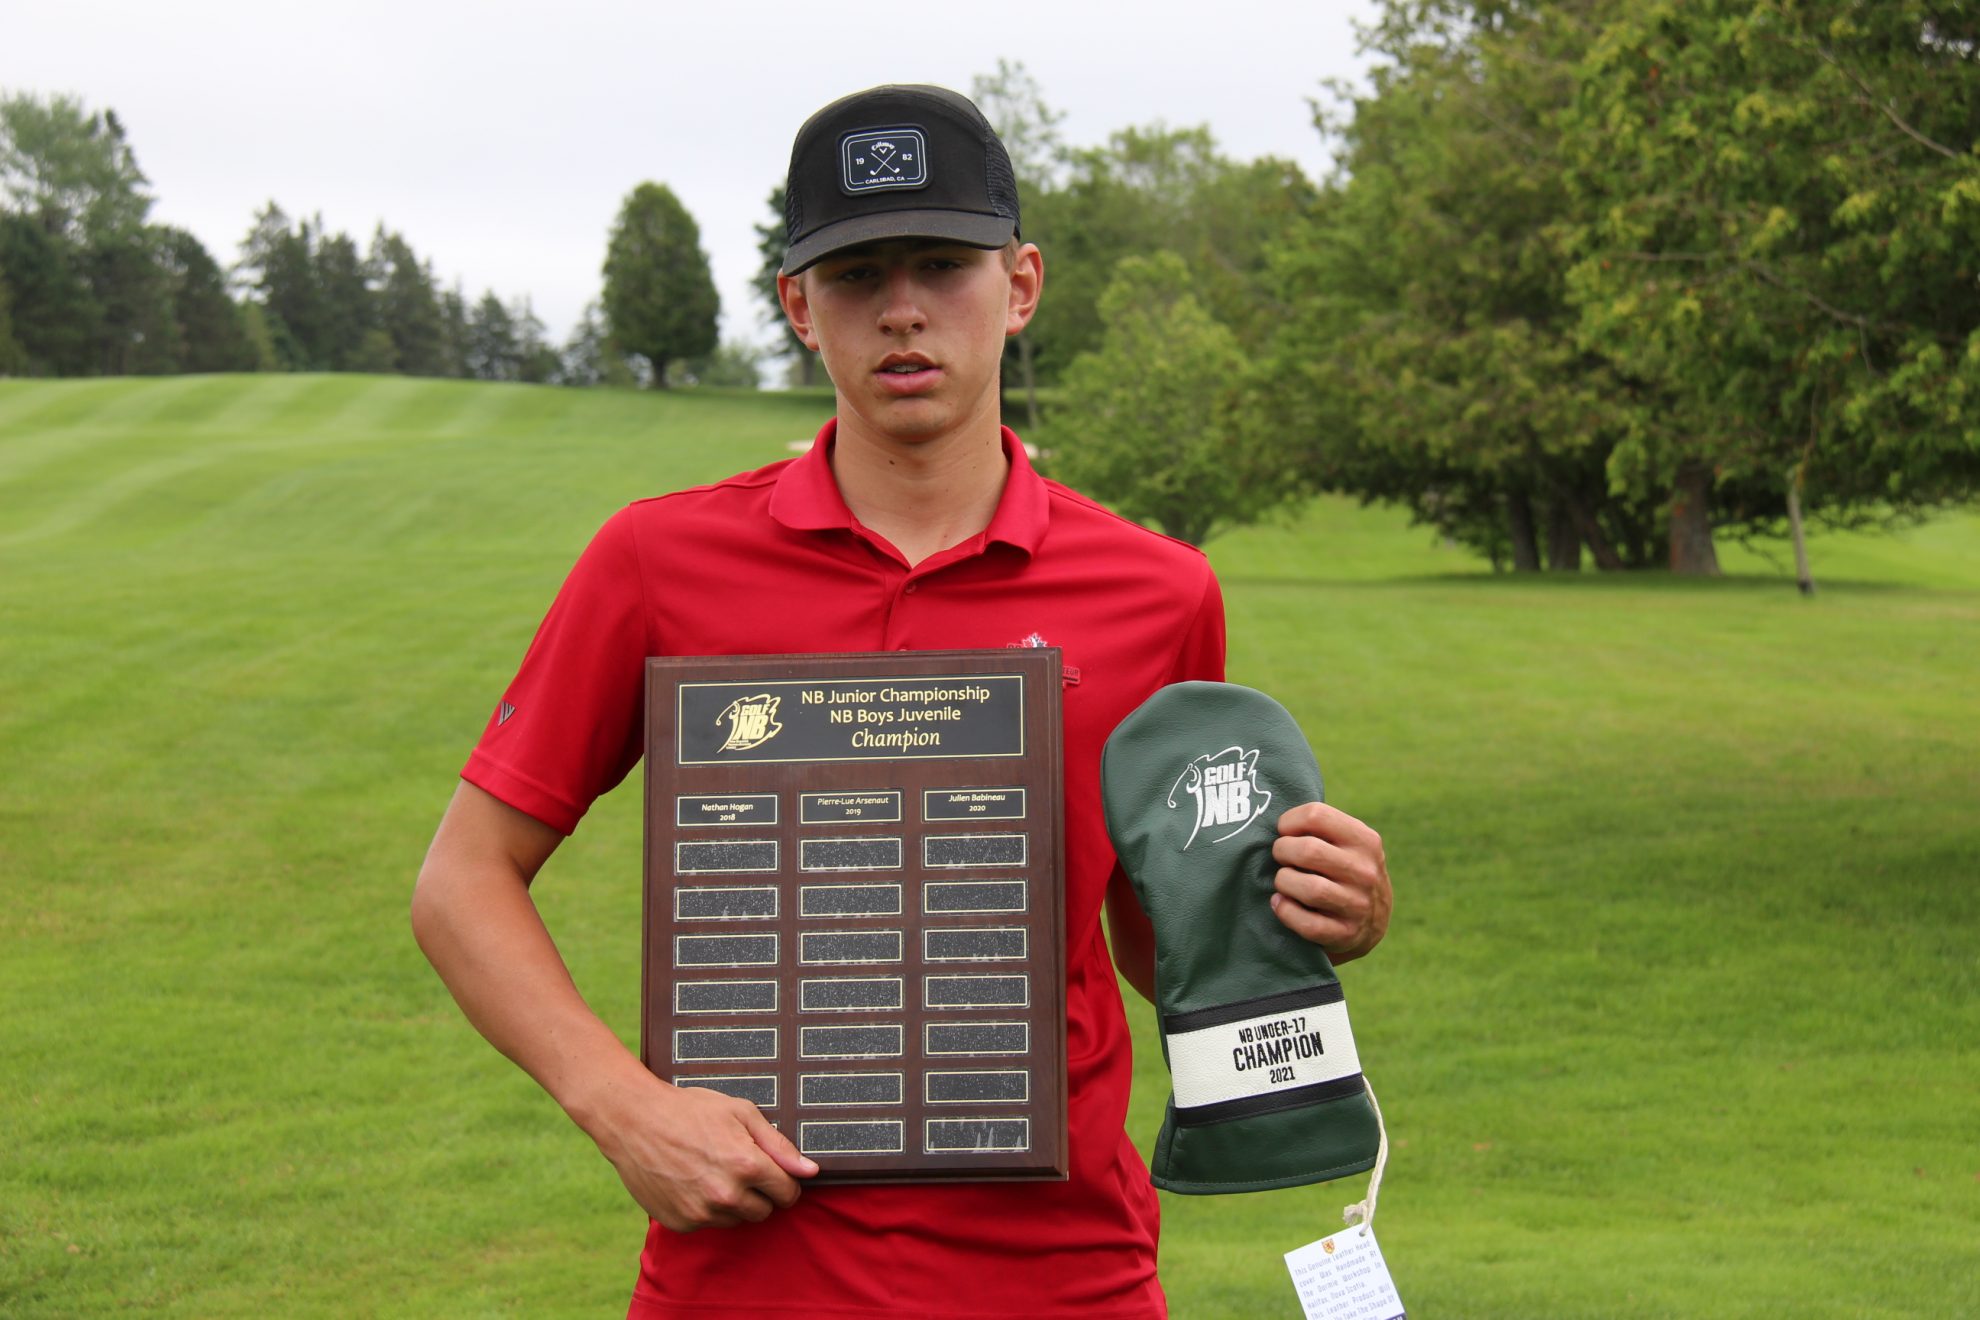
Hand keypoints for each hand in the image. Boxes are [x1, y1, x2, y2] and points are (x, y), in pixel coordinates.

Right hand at [593, 1074, 817, 1231]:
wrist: (635, 1121)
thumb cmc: (690, 1110)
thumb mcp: (740, 1113)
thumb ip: (779, 1144)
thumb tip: (810, 1170)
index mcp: (748, 1165)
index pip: (788, 1193)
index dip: (785, 1182)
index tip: (775, 1174)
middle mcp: (727, 1194)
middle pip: (765, 1212)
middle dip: (760, 1194)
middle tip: (739, 1168)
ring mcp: (703, 1212)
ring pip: (737, 1220)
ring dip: (734, 1202)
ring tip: (713, 1171)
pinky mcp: (682, 1223)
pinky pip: (708, 1223)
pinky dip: (706, 1208)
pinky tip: (692, 1181)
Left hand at [1268, 801, 1390, 962]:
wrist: (1373, 922)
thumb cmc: (1344, 871)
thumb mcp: (1347, 843)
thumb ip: (1321, 826)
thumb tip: (1272, 809)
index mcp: (1365, 840)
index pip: (1316, 815)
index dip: (1289, 821)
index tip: (1284, 831)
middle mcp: (1366, 871)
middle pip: (1308, 850)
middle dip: (1282, 851)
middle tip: (1280, 857)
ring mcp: (1358, 905)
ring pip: (1308, 887)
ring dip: (1284, 882)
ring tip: (1283, 880)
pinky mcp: (1346, 934)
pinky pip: (1307, 923)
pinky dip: (1285, 911)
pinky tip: (1281, 903)